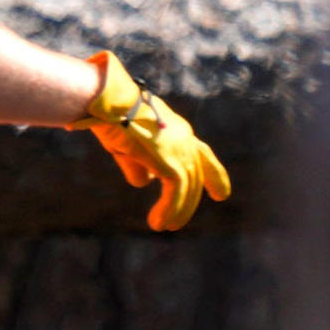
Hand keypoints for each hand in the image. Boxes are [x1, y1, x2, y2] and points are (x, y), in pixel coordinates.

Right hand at [80, 51, 232, 232]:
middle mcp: (185, 138)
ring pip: (187, 187)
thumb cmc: (111, 118)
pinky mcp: (169, 161)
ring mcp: (179, 149)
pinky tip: (159, 222)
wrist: (107, 103)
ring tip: (164, 226)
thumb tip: (144, 182)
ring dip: (177, 211)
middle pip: (195, 175)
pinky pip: (176, 192)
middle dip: (190, 202)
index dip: (214, 175)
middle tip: (175, 224)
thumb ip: (139, 164)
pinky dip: (170, 210)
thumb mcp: (128, 145)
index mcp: (177, 129)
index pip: (203, 154)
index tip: (222, 195)